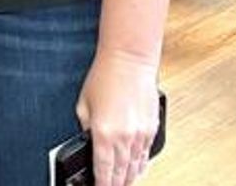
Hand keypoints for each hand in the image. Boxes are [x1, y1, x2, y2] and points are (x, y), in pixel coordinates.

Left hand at [75, 52, 161, 185]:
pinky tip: (136, 170)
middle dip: (115, 184)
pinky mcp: (152, 130)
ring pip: (135, 167)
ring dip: (129, 178)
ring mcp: (140, 135)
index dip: (100, 183)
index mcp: (103, 133)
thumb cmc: (104, 77)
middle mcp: (124, 138)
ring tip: (122, 184)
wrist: (129, 62)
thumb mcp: (83, 103)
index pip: (102, 169)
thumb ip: (85, 126)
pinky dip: (140, 165)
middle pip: (121, 172)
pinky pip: (146, 155)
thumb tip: (89, 141)